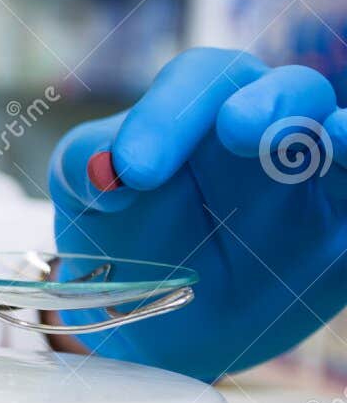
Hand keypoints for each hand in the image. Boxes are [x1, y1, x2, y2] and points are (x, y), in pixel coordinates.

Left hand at [48, 47, 346, 381]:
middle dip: (268, 104)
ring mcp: (314, 179)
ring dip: (344, 132)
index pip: (198, 82)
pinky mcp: (342, 231)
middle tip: (237, 129)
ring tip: (333, 135)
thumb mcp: (87, 201)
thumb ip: (82, 170)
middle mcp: (269, 130)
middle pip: (286, 91)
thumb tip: (103, 172)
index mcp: (202, 109)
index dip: (168, 114)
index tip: (132, 170)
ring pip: (340, 133)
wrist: (160, 319)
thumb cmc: (126, 237)